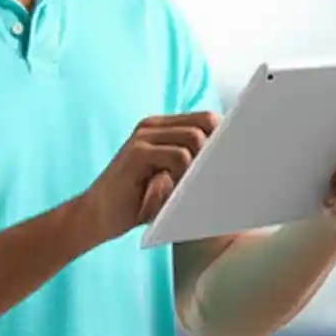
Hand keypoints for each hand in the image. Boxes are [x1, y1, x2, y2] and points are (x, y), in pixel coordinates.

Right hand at [79, 111, 219, 243]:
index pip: (206, 118)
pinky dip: (186, 176)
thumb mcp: (170, 180)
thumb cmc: (138, 203)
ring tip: (195, 188)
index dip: (226, 134)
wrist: (94, 217)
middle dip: (219, 147)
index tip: (241, 154)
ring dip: (201, 166)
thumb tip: (231, 163)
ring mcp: (143, 136)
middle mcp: (152, 126)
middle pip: (206, 122)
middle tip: (223, 173)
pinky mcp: (137, 152)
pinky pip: (179, 156)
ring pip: (195, 138)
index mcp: (162, 128)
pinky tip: (178, 193)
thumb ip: (191, 166)